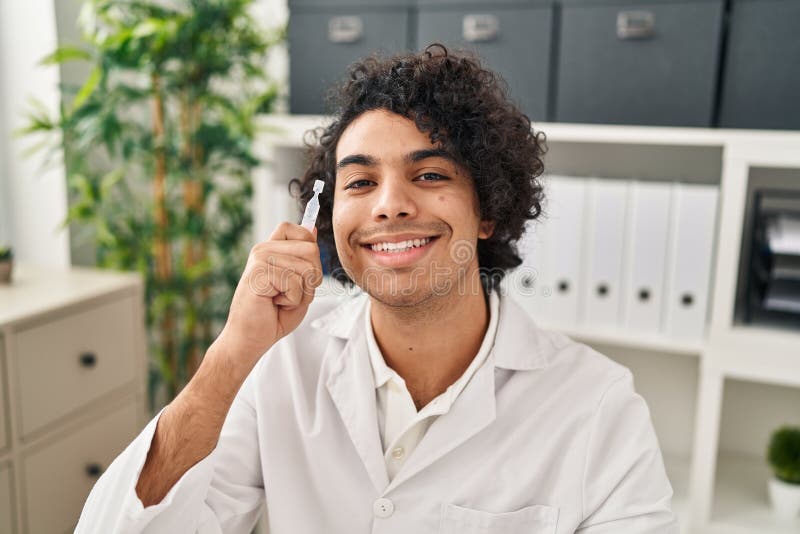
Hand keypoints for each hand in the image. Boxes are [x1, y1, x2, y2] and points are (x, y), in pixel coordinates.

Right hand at [215, 222, 322, 366]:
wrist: (249, 340)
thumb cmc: (273, 316)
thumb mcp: (298, 284)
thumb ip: (305, 258)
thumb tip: (313, 228)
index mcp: (270, 248)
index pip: (300, 230)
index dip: (311, 249)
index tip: (302, 273)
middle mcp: (262, 249)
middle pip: (311, 250)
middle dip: (312, 279)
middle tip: (291, 295)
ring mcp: (259, 259)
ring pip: (307, 269)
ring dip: (302, 293)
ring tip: (281, 301)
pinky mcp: (258, 273)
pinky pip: (295, 283)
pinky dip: (292, 301)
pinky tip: (273, 304)